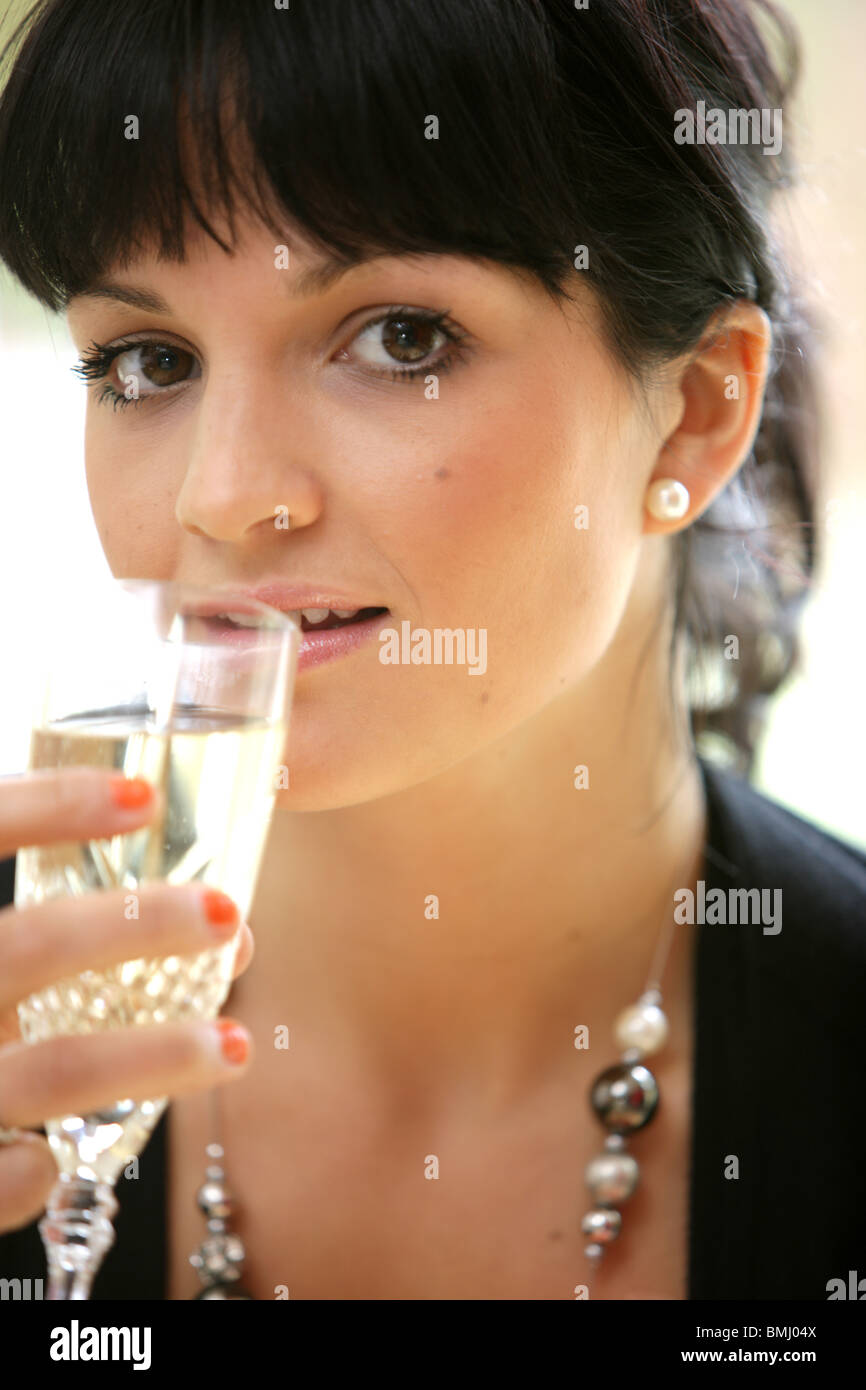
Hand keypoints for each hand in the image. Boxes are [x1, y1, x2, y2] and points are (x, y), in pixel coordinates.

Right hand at [0, 767, 254, 1234]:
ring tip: (235, 1045)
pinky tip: (55, 1151)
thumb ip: (22, 912)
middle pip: (31, 948)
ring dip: (153, 1057)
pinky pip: (9, 1175)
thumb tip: (201, 909)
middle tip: (229, 912)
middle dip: (138, 926)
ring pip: (52, 1071)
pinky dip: (43, 1164)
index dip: (52, 808)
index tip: (143, 798)